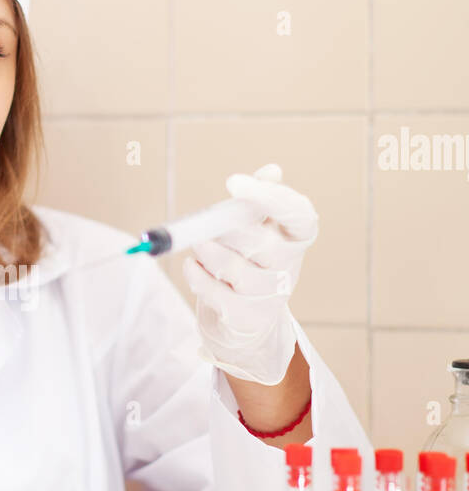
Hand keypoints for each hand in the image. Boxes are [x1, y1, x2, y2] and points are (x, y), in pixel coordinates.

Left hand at [181, 163, 318, 385]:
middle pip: (262, 244)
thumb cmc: (249, 262)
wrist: (245, 320)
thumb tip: (271, 170)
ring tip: (198, 246)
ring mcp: (273, 296)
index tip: (234, 182)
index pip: (298, 214)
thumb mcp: (256, 227)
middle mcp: (291, 266)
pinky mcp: (249, 318)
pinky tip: (192, 267)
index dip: (270, 197)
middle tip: (205, 225)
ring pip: (236, 271)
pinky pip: (217, 294)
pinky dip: (197, 277)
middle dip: (227, 232)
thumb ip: (259, 200)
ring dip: (208, 253)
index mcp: (297, 236)